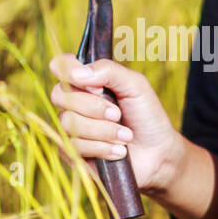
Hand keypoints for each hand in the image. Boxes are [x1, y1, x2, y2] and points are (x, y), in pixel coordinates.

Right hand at [47, 52, 180, 196]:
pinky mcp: (71, 153)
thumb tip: (78, 73)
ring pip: (68, 123)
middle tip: (118, 115)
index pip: (60, 66)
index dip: (71, 73)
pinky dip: (102, 148)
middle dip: (94, 107)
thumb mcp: (135, 86)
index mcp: (86, 82)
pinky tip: (119, 151)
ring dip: (104, 131)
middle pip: (60, 95)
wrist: (157, 153)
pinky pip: (74, 146)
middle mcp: (73, 103)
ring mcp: (69, 128)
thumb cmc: (146, 116)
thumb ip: (108, 71)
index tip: (99, 88)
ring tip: (126, 136)